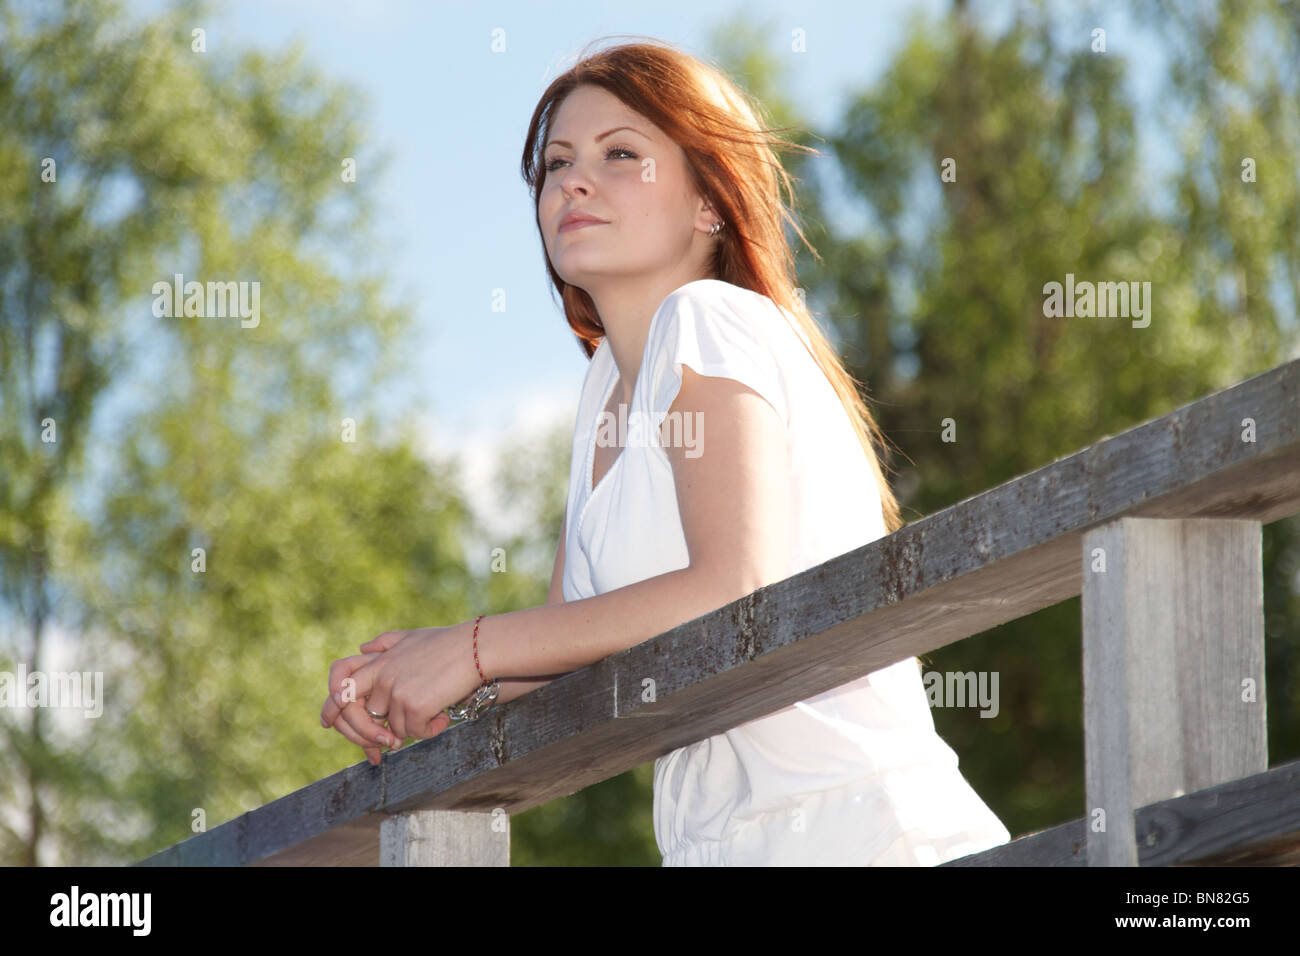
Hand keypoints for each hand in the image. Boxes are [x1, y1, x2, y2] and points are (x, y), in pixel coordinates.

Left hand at [321, 624, 480, 763]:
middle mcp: (383, 676)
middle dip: (370, 736)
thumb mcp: (411, 637)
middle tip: (388, 746)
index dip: (331, 705)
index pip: (340, 681)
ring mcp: (397, 691)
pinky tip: (443, 716)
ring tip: (435, 712)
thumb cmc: (448, 643)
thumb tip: (362, 648)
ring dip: (413, 728)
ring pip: (394, 729)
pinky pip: (414, 732)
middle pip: (364, 717)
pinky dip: (429, 730)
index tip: (327, 723)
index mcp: (379, 661)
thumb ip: (385, 643)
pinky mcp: (414, 705)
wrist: (476, 649)